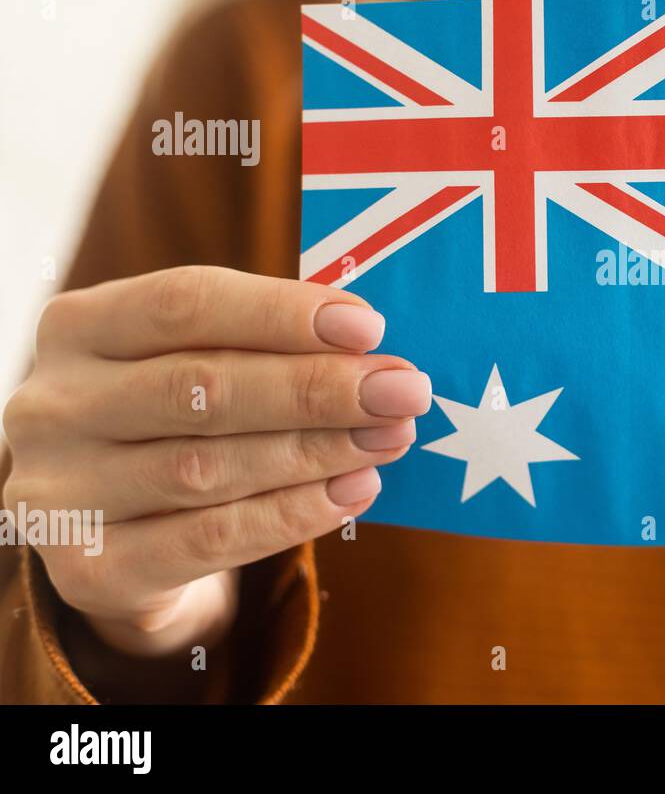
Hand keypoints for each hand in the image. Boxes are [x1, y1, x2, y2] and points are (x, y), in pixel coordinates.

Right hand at [1, 266, 430, 656]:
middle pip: (201, 386)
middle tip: (403, 390)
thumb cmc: (179, 424)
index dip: (281, 313)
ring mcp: (60, 492)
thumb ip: (264, 347)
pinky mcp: (90, 570)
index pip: (185, 303)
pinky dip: (292, 514)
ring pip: (208, 467)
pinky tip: (353, 491)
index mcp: (78, 327)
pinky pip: (209, 540)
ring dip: (316, 451)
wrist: (121, 539)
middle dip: (317, 388)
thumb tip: (370, 348)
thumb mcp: (200, 365)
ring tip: (390, 438)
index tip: (368, 326)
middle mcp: (52, 405)